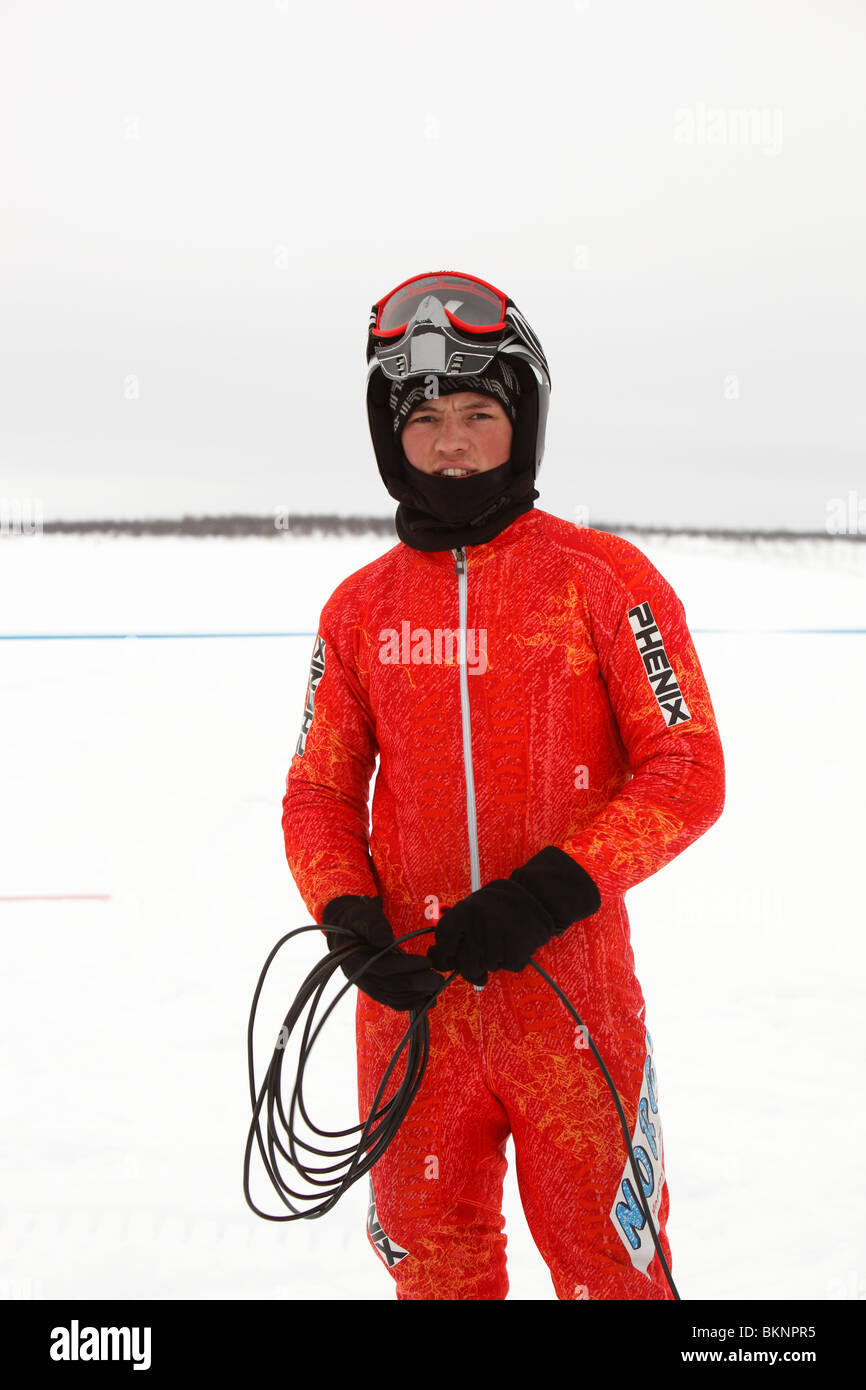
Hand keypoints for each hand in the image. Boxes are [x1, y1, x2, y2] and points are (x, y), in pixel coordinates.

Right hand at [321, 895, 441, 1011]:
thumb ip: (373, 925)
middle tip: (438, 979)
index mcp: (355, 958)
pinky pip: (393, 1001)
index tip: (426, 961)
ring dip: (416, 996)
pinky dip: (412, 1003)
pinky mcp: (376, 990)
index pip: (382, 968)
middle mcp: (360, 977)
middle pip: (390, 987)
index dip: (405, 966)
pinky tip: (428, 1000)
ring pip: (393, 997)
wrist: (349, 929)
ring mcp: (368, 986)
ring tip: (436, 987)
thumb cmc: (359, 919)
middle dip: (416, 984)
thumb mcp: (364, 915)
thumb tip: (385, 940)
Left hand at [426, 846, 600, 986]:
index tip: (445, 958)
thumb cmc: (505, 901)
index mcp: (465, 911)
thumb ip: (459, 926)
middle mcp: (479, 926)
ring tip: (504, 939)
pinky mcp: (516, 952)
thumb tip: (437, 955)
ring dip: (494, 960)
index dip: (442, 954)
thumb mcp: (476, 903)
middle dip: (470, 967)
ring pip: (488, 966)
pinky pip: (508, 966)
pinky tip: (516, 942)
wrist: (538, 895)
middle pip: (465, 964)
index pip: (443, 940)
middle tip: (477, 962)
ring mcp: (497, 941)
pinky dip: (512, 959)